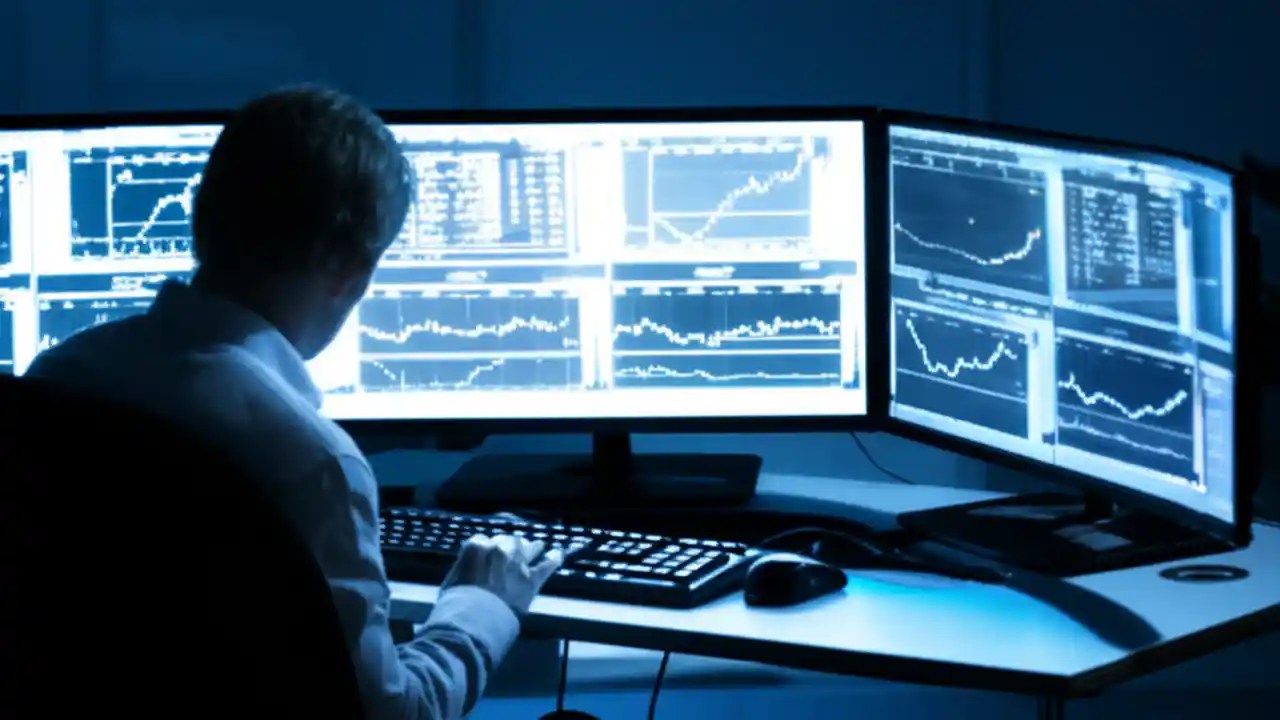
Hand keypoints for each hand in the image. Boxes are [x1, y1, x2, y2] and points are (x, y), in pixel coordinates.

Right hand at [441, 534, 563, 614]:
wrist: (476, 622)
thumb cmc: (456, 605)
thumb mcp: (452, 581)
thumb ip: (465, 568)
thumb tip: (470, 567)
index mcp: (476, 548)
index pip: (482, 540)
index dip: (485, 547)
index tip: (486, 552)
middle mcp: (499, 551)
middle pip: (507, 541)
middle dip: (509, 544)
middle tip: (512, 548)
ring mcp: (517, 564)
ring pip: (528, 548)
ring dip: (532, 547)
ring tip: (537, 545)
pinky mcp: (531, 580)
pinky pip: (546, 566)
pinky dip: (554, 559)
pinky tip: (558, 554)